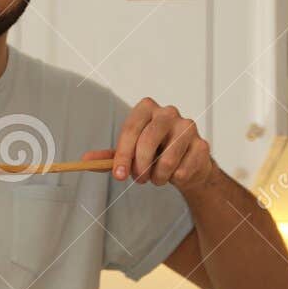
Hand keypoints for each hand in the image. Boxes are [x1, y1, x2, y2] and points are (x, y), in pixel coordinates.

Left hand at [87, 96, 213, 189]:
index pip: (130, 129)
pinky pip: (183, 171)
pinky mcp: (202, 145)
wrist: (186, 164)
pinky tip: (176, 174)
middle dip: (140, 167)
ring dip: (158, 178)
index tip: (118, 176)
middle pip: (148, 141)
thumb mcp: (129, 154)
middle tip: (139, 180)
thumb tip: (84, 161)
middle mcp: (168, 112)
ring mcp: (188, 127)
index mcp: (146, 108)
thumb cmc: (154, 154)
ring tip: (157, 178)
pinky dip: (175, 180)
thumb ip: (109, 157)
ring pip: (167, 160)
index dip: (123, 155)